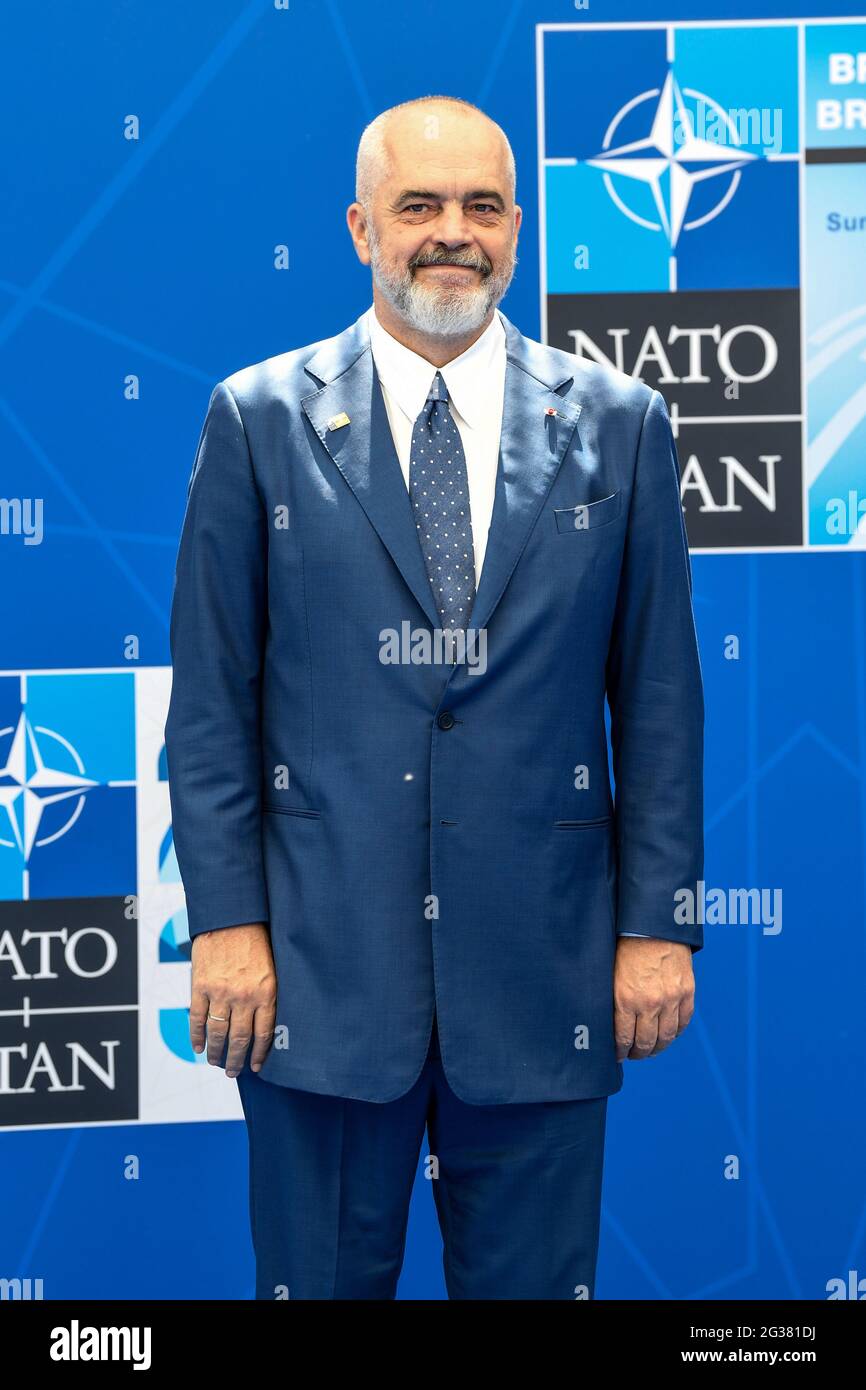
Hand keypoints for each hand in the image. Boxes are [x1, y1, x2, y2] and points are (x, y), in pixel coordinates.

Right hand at [189, 923, 276, 1077]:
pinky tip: (197, 1046)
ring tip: (215, 1062)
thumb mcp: (272, 966)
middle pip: (240, 1039)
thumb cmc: (256, 938)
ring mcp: (220, 992)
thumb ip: (268, 993)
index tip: (255, 1067)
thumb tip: (265, 1021)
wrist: (230, 916)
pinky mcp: (200, 986)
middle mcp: (244, 996)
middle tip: (233, 1072)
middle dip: (236, 1060)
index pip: (263, 1033)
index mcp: (266, 991)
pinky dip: (196, 1035)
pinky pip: (197, 1018)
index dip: (259, 1054)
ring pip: (217, 1033)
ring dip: (215, 1052)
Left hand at [613, 937, 694, 1060]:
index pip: (623, 1038)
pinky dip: (676, 1033)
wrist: (653, 926)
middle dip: (638, 1053)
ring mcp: (671, 999)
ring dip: (658, 1048)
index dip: (620, 1052)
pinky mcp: (686, 992)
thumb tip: (610, 1023)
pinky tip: (668, 1035)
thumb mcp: (611, 974)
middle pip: (646, 1042)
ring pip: (666, 1037)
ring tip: (651, 1049)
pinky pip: (683, 1022)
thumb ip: (614, 1000)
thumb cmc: (627, 947)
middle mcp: (649, 1003)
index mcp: (626, 999)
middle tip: (634, 1055)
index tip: (619, 1055)